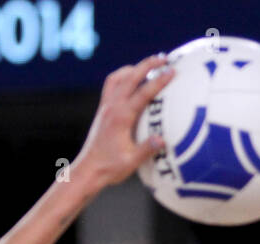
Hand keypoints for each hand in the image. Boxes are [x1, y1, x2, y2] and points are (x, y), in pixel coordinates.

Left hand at [72, 54, 173, 190]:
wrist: (88, 170)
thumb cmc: (110, 168)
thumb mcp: (131, 162)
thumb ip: (147, 149)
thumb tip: (163, 139)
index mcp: (121, 118)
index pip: (143, 93)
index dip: (159, 81)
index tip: (172, 71)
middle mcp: (112, 107)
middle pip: (130, 77)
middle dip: (147, 64)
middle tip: (164, 57)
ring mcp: (106, 107)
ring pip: (117, 77)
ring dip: (133, 68)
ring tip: (148, 66)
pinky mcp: (103, 110)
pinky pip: (111, 85)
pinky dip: (122, 77)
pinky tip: (132, 81)